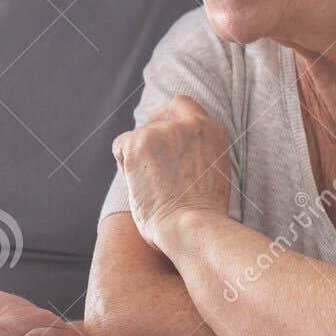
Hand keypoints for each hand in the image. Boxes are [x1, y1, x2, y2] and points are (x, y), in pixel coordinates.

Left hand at [111, 95, 231, 250]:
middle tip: (147, 160)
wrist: (193, 229)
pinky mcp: (139, 142)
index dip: (170, 120)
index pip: (185, 106)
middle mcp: (192, 124)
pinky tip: (136, 185)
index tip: (163, 138)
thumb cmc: (203, 218)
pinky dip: (123, 165)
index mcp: (214, 132)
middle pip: (161, 114)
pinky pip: (121, 146)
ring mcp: (165, 131)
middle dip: (152, 132)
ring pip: (139, 134)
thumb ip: (198, 154)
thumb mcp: (213, 175)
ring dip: (139, 157)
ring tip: (150, 187)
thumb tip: (174, 154)